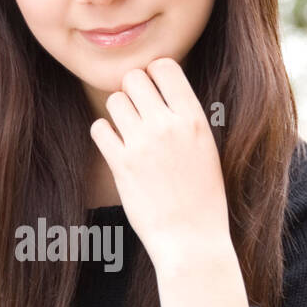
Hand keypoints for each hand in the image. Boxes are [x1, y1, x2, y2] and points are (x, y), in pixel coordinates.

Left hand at [89, 57, 231, 269]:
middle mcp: (167, 125)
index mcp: (194, 119)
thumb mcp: (207, 149)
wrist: (191, 240)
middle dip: (132, 91)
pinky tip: (115, 147)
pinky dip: (104, 134)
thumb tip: (161, 91)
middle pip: (134, 78)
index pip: (165, 66)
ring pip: (114, 100)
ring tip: (128, 133)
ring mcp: (142, 144)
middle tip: (138, 113)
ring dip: (118, 113)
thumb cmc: (203, 198)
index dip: (154, 74)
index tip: (154, 92)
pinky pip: (99, 128)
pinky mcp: (120, 164)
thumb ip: (185, 118)